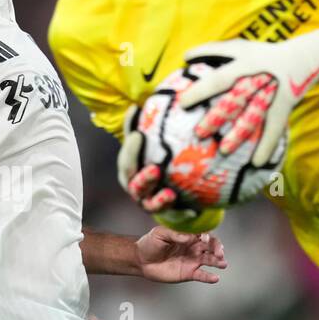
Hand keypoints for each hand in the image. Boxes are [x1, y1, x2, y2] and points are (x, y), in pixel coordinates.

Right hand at [115, 103, 206, 217]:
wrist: (173, 188)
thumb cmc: (158, 158)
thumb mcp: (150, 143)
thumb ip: (140, 126)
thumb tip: (136, 104)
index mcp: (130, 172)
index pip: (126, 162)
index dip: (130, 150)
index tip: (139, 135)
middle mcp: (137, 189)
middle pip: (134, 186)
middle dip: (142, 179)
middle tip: (155, 168)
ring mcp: (151, 203)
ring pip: (151, 205)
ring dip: (159, 200)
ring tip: (169, 194)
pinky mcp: (168, 214)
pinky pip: (174, 215)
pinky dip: (182, 213)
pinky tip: (193, 210)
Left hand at [136, 228, 226, 283]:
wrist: (141, 260)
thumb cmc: (150, 243)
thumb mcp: (160, 233)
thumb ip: (175, 233)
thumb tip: (189, 236)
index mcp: (188, 235)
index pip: (203, 233)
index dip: (207, 235)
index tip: (205, 238)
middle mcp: (194, 247)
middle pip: (211, 246)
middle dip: (218, 248)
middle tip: (219, 252)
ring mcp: (192, 260)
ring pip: (210, 260)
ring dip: (218, 261)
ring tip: (223, 264)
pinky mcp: (189, 273)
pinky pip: (202, 275)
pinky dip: (209, 277)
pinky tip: (215, 278)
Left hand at [177, 28, 318, 166]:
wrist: (305, 57)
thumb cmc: (264, 54)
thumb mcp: (241, 47)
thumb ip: (213, 50)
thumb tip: (186, 55)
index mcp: (245, 63)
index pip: (218, 78)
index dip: (201, 90)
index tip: (182, 103)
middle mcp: (259, 78)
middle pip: (235, 100)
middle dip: (216, 117)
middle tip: (198, 133)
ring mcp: (273, 93)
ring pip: (254, 115)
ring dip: (238, 134)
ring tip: (223, 151)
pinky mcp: (286, 106)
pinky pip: (276, 128)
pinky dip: (266, 145)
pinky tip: (256, 163)